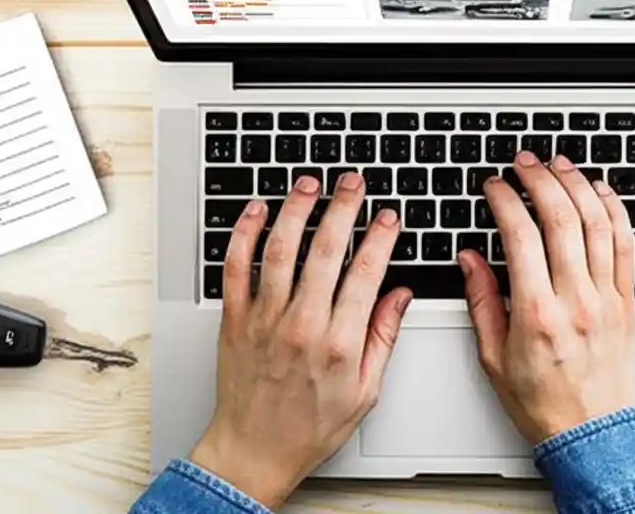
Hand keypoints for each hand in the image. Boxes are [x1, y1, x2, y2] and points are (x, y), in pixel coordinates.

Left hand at [191, 173, 411, 508]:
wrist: (253, 451)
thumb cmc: (308, 427)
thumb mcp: (365, 391)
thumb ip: (383, 338)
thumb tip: (400, 296)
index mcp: (340, 343)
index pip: (366, 273)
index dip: (381, 237)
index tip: (388, 216)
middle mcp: (302, 325)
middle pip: (326, 250)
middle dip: (343, 208)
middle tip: (352, 183)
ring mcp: (264, 320)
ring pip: (281, 249)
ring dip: (296, 209)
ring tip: (309, 184)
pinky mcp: (234, 320)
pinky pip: (236, 268)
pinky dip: (245, 235)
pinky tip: (257, 211)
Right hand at [459, 151, 634, 444]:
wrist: (592, 434)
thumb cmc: (542, 402)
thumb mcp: (492, 357)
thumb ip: (481, 301)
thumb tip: (469, 258)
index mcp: (536, 314)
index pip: (520, 236)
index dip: (505, 200)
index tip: (494, 186)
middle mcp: (575, 300)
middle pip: (561, 219)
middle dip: (539, 180)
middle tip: (523, 163)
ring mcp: (606, 298)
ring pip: (597, 224)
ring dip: (577, 185)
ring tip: (559, 164)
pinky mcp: (626, 301)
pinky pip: (626, 245)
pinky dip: (615, 211)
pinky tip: (600, 192)